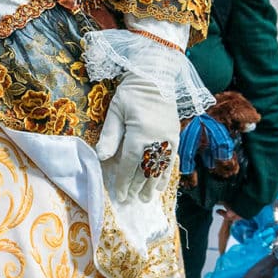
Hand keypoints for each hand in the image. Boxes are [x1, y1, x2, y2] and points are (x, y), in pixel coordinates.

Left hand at [96, 72, 178, 204]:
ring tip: (145, 198)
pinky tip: (160, 185)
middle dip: (137, 187)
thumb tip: (102, 158)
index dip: (124, 181)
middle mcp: (157, 139)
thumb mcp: (116, 111)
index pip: (130, 164)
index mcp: (140, 133)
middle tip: (130, 200)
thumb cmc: (131, 92)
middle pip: (146, 170)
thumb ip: (110, 135)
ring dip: (152, 185)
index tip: (119, 195)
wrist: (156, 77)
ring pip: (160, 168)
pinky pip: (170, 160)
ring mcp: (169, 139)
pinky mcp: (175, 136)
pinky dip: (165, 174)